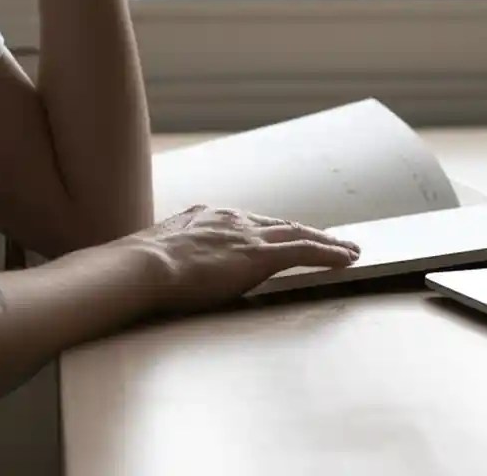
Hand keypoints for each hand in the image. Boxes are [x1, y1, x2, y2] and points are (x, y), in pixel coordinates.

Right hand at [122, 206, 360, 312]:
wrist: (138, 268)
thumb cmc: (136, 270)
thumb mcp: (157, 253)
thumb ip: (174, 255)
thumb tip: (167, 267)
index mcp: (208, 218)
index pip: (253, 223)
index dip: (276, 231)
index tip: (288, 235)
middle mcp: (233, 221)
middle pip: (282, 225)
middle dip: (309, 233)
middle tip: (332, 240)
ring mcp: (248, 236)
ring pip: (300, 235)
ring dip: (328, 243)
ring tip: (350, 250)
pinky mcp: (260, 255)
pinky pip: (305, 252)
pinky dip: (329, 254)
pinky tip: (347, 259)